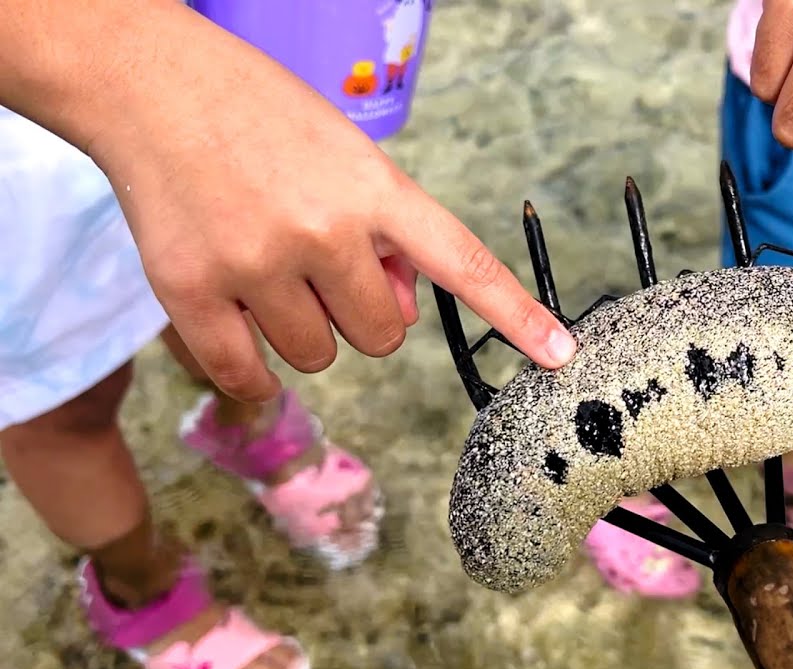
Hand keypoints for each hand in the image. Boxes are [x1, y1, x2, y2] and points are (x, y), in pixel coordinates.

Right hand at [91, 4, 574, 401]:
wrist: (147, 84)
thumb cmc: (259, 116)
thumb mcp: (348, 154)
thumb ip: (387, 230)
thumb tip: (401, 310)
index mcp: (374, 189)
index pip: (464, 264)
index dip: (516, 316)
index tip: (559, 355)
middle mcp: (323, 230)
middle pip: (384, 336)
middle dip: (363, 311)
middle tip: (323, 261)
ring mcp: (256, 264)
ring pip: (320, 356)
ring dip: (306, 329)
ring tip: (270, 266)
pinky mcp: (191, 293)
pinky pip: (251, 376)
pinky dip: (254, 368)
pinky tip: (241, 323)